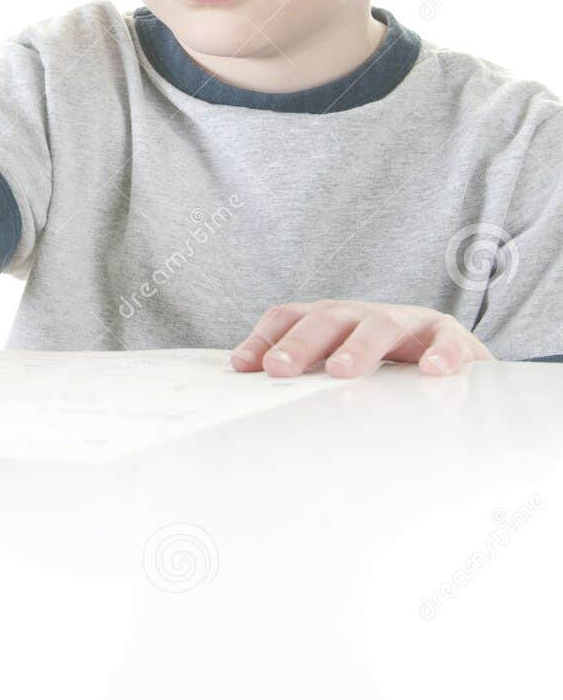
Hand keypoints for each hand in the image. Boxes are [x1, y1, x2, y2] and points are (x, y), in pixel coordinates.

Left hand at [229, 299, 494, 377]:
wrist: (457, 359)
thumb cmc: (389, 367)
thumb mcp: (344, 365)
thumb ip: (305, 372)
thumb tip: (249, 384)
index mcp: (336, 321)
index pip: (293, 317)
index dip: (267, 338)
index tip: (242, 366)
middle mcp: (366, 315)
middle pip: (329, 319)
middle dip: (301, 343)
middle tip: (279, 369)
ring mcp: (409, 323)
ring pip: (380, 326)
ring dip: (359, 347)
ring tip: (342, 371)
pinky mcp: (451, 338)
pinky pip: (448, 341)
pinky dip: (442, 353)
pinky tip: (433, 371)